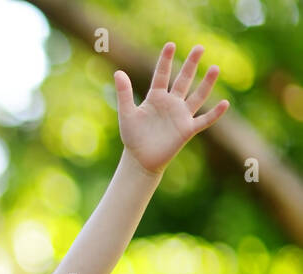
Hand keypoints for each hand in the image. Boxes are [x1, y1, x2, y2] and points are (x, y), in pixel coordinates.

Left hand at [114, 42, 229, 174]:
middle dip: (191, 64)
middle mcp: (171, 103)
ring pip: (197, 96)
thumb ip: (124, 93)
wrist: (140, 159)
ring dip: (207, 83)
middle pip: (184, 80)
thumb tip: (118, 72)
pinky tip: (224, 103)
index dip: (165, 61)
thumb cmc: (133, 137)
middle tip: (199, 47)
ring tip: (215, 68)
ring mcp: (181, 115)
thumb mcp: (127, 114)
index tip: (170, 44)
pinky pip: (204, 120)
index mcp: (156, 97)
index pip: (162, 75)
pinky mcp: (187, 130)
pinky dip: (214, 113)